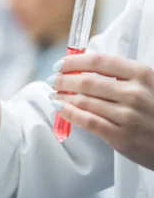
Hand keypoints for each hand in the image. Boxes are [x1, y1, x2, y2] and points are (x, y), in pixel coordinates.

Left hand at [49, 53, 153, 170]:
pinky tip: (59, 108)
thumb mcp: (147, 84)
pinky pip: (87, 121)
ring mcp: (128, 115)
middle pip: (86, 82)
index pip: (98, 61)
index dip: (73, 61)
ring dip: (63, 97)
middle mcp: (135, 93)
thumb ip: (120, 74)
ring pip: (83, 102)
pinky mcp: (121, 136)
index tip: (60, 65)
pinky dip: (68, 113)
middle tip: (53, 81)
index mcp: (141, 74)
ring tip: (55, 95)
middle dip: (63, 80)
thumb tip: (80, 66)